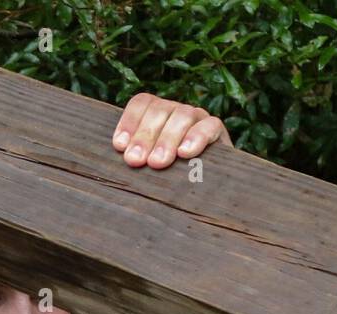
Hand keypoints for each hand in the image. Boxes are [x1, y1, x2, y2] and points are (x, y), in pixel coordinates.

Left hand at [112, 93, 229, 168]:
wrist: (212, 188)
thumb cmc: (174, 179)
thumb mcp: (154, 167)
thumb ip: (140, 159)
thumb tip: (125, 161)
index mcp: (158, 114)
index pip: (142, 103)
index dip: (129, 121)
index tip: (119, 146)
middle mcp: (177, 111)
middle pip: (159, 110)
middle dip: (144, 136)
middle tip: (135, 161)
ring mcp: (198, 118)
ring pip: (182, 115)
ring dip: (167, 139)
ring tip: (157, 162)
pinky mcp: (217, 130)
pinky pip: (209, 126)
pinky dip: (197, 137)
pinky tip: (185, 153)